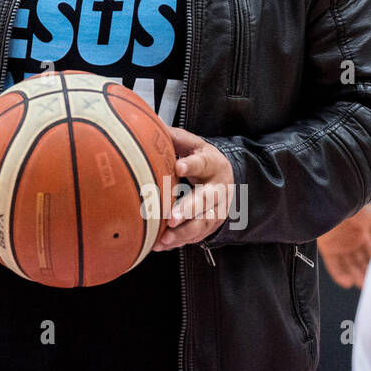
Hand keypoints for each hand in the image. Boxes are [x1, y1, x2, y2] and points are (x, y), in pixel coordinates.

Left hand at [152, 127, 234, 250]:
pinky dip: (180, 241)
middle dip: (189, 209)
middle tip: (172, 218)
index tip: (177, 168)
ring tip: (163, 238)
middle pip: (206, 199)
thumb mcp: (190, 143)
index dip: (191, 165)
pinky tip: (162, 244)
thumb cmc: (200, 158)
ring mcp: (219, 208)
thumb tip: (146, 125)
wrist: (224, 176)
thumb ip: (172, 137)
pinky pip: (198, 235)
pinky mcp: (213, 224)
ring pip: (203, 223)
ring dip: (183, 233)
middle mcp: (219, 187)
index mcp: (212, 163)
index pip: (203, 163)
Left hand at [316, 203, 370, 288]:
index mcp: (362, 232)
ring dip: (356, 275)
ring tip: (363, 285)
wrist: (332, 202)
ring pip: (349, 265)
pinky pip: (333, 265)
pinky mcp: (327, 249)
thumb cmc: (354, 207)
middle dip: (366, 272)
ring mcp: (339, 245)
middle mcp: (351, 241)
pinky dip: (339, 275)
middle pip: (360, 261)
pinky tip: (348, 283)